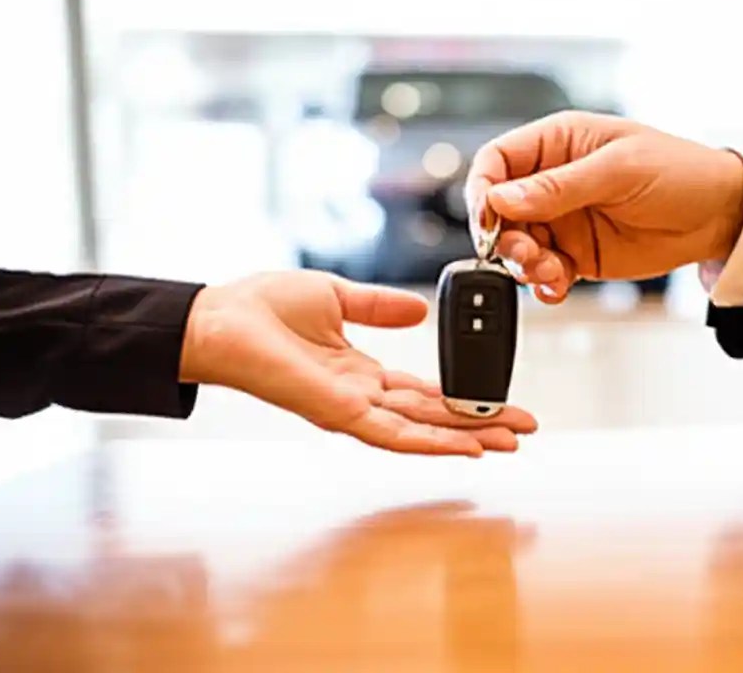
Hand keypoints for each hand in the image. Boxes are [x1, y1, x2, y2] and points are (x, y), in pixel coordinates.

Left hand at [178, 271, 536, 455]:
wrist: (217, 318)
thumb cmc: (259, 308)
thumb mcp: (337, 296)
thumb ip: (380, 307)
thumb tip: (420, 311)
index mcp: (360, 371)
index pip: (424, 393)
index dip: (464, 399)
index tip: (501, 401)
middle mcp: (360, 397)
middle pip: (433, 417)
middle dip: (480, 423)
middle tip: (524, 429)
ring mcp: (350, 410)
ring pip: (421, 431)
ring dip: (466, 437)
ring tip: (508, 441)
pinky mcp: (337, 413)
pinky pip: (392, 433)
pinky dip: (431, 442)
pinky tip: (463, 446)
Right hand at [465, 111, 742, 302]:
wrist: (722, 215)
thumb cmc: (681, 172)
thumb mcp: (619, 170)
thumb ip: (559, 186)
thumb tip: (503, 198)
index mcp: (559, 143)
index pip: (498, 161)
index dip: (485, 189)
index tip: (489, 217)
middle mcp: (554, 181)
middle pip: (500, 210)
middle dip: (504, 236)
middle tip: (526, 252)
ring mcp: (564, 220)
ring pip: (518, 246)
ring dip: (524, 264)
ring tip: (550, 271)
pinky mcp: (578, 254)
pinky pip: (543, 272)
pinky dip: (544, 284)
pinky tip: (558, 286)